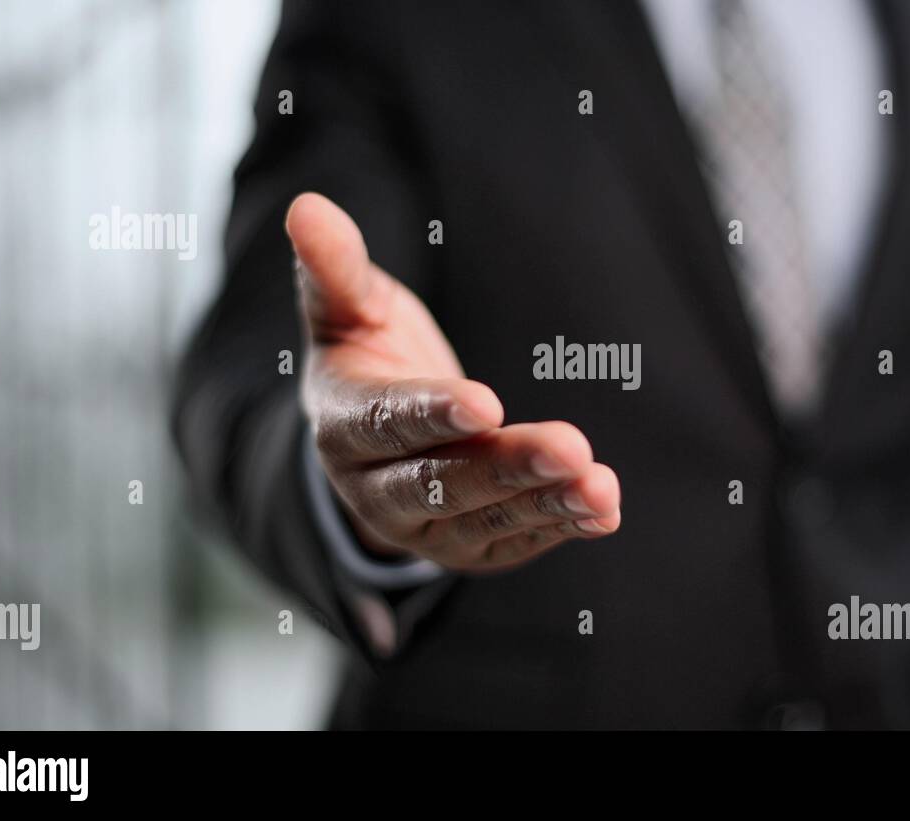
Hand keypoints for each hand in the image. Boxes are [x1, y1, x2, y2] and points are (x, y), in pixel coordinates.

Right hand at [286, 193, 620, 571]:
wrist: (376, 444)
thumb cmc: (369, 356)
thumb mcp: (348, 312)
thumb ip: (334, 269)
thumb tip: (306, 207)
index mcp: (345, 426)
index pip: (388, 424)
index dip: (434, 414)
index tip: (487, 402)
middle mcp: (378, 491)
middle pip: (444, 482)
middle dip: (508, 467)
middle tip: (569, 447)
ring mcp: (426, 528)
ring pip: (487, 517)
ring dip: (546, 502)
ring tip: (599, 485)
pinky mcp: (471, 546)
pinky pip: (517, 540)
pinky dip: (561, 526)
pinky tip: (603, 510)